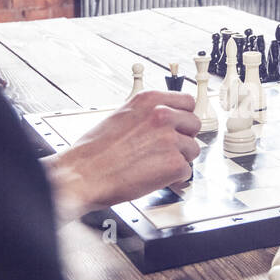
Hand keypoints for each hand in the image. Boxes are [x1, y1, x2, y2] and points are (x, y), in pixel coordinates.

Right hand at [45, 90, 200, 217]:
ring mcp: (170, 140)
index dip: (184, 117)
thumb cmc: (95, 150)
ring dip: (179, 159)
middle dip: (184, 138)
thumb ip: (147, 114)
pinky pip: (186, 172)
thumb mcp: (122, 115)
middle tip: (168, 148)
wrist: (84, 173)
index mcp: (150, 100)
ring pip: (193, 150)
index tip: (180, 125)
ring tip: (157, 164)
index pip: (187, 102)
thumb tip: (164, 119)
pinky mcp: (174, 164)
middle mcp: (163, 116)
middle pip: (194, 125)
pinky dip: (174, 178)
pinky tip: (156, 177)